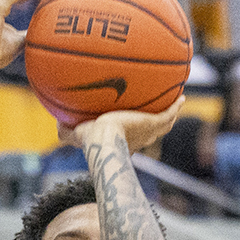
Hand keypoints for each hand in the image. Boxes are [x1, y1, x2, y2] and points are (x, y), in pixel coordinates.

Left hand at [60, 97, 185, 153]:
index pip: (134, 138)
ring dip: (172, 114)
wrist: (104, 141)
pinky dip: (177, 106)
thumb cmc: (89, 141)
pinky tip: (182, 96)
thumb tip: (57, 122)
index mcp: (125, 143)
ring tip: (178, 103)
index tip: (135, 125)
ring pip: (165, 123)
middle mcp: (140, 139)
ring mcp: (149, 132)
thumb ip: (65, 130)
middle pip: (153, 132)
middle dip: (158, 124)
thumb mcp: (74, 134)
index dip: (136, 133)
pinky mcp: (153, 123)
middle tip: (162, 113)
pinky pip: (170, 113)